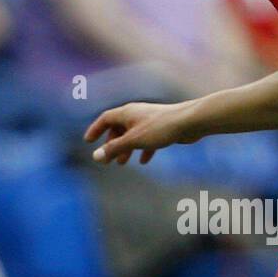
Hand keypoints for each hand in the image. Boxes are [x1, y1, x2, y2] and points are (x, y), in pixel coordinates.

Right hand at [83, 100, 197, 165]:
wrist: (189, 121)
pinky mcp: (161, 128)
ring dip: (126, 149)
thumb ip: (114, 149)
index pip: (105, 119)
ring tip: (123, 163)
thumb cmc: (161, 128)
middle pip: (118, 128)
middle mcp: (136, 114)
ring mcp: (149, 120)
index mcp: (126, 113)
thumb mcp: (134, 140)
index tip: (88, 141)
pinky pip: (147, 139)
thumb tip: (96, 157)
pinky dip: (143, 149)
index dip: (95, 129)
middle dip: (112, 144)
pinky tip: (145, 161)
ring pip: (133, 135)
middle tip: (108, 160)